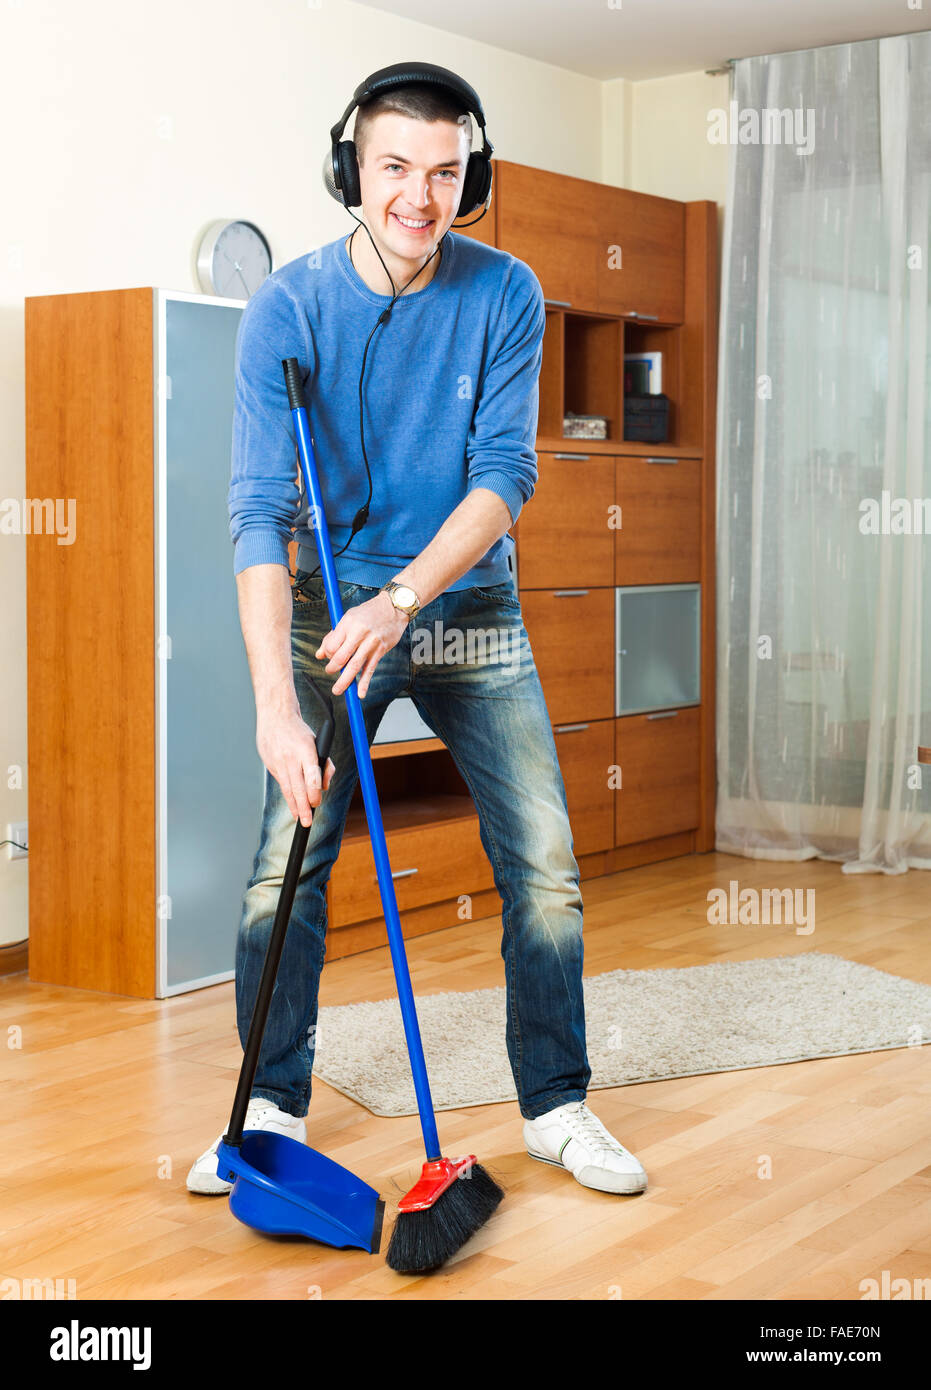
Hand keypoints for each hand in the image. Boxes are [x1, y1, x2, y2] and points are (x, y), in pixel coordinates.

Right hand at [256, 706, 336, 827]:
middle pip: (298, 787)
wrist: (275, 716)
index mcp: (306, 750)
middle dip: (303, 807)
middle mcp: (291, 757)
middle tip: (307, 822)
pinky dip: (287, 792)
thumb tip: (324, 787)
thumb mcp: (317, 743)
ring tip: (298, 818)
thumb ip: (324, 765)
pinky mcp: (269, 763)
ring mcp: (278, 761)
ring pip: (287, 788)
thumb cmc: (300, 732)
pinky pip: (280, 781)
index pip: (311, 777)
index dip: (314, 794)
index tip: (316, 804)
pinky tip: (292, 802)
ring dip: (293, 805)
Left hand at [316, 591, 408, 697]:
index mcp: (347, 624)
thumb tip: (319, 654)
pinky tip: (360, 693)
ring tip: (337, 690)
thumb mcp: (348, 618)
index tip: (328, 656)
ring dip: (344, 681)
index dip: (327, 654)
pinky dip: (364, 683)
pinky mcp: (380, 650)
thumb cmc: (369, 612)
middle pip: (341, 657)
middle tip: (330, 672)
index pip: (331, 645)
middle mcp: (359, 633)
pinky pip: (370, 669)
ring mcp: (370, 643)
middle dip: (332, 668)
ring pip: (354, 666)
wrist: (393, 608)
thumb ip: (333, 636)